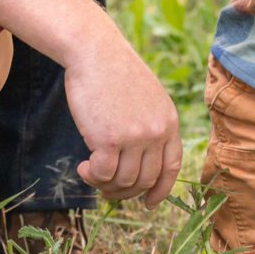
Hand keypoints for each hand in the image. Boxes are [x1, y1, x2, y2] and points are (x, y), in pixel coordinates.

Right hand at [63, 36, 182, 205]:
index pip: (171, 167)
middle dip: (125, 191)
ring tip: (90, 172)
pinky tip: (83, 166)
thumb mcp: (145, 97)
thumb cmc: (113, 72)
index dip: (160, 190)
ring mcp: (134, 137)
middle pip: (145, 180)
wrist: (94, 51)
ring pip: (123, 181)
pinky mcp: (109, 139)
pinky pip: (103, 175)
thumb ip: (148, 126)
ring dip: (105, 185)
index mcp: (169, 121)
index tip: (148, 202)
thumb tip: (137, 165)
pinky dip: (92, 177)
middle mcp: (157, 132)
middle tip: (106, 187)